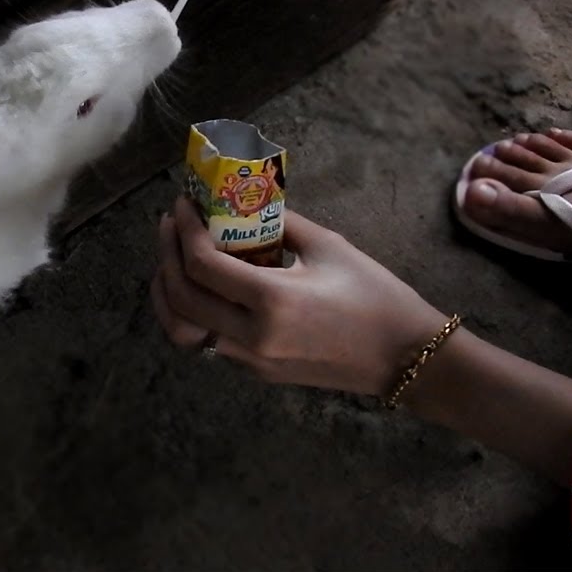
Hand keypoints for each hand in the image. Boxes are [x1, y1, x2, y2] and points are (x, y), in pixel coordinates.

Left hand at [151, 197, 445, 396]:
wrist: (406, 358)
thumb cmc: (376, 296)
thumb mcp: (329, 246)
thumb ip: (280, 222)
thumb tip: (244, 200)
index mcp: (273, 302)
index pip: (201, 265)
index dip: (184, 230)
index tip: (182, 205)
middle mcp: (253, 337)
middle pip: (182, 297)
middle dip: (166, 255)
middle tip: (171, 225)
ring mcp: (251, 360)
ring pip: (182, 330)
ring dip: (168, 293)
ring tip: (171, 260)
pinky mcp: (256, 371)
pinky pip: (205, 342)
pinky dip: (191, 313)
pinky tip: (199, 287)